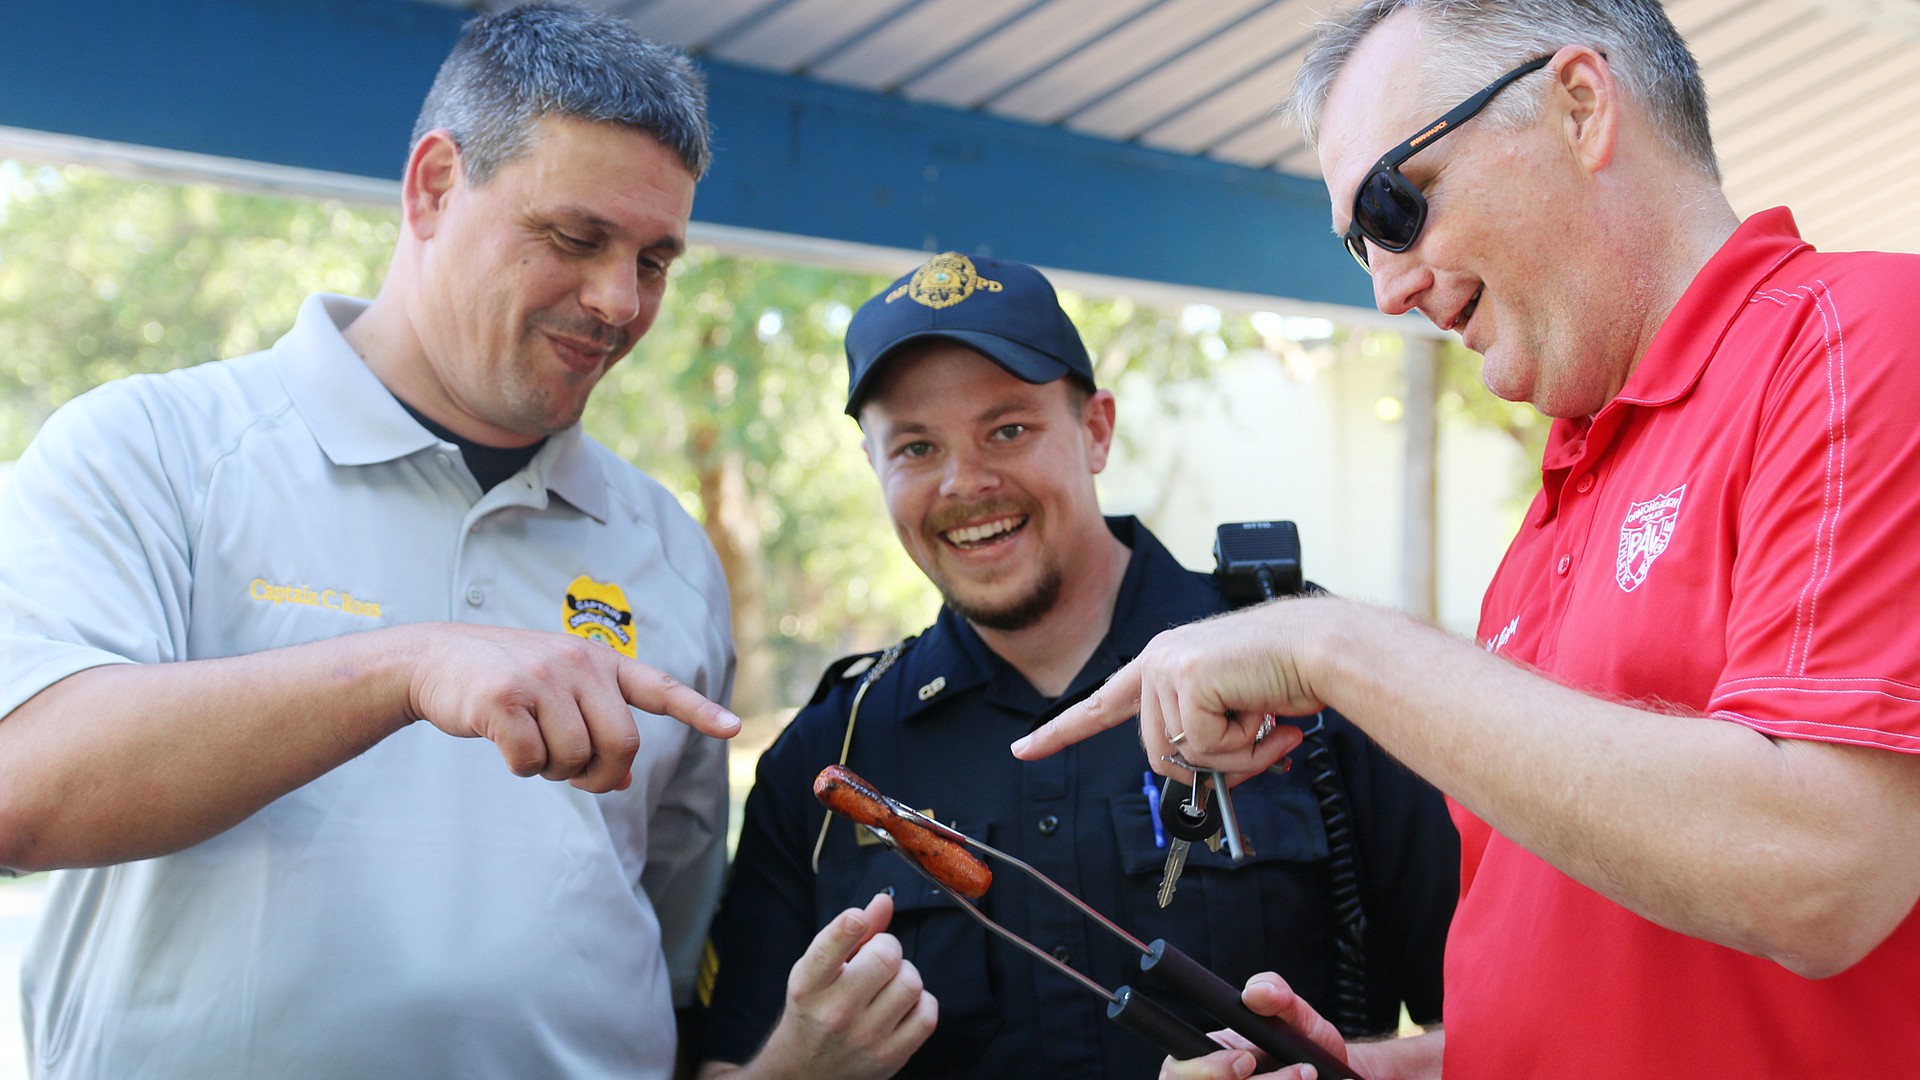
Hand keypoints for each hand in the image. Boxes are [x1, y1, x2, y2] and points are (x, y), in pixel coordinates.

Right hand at [406, 623, 738, 792]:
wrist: (435, 660)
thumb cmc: (506, 683)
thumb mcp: (558, 690)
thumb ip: (595, 724)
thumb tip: (622, 783)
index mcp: (599, 661)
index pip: (659, 687)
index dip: (697, 711)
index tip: (733, 728)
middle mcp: (578, 662)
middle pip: (621, 746)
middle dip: (600, 774)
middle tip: (570, 771)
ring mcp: (542, 677)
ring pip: (575, 758)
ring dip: (553, 770)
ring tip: (530, 742)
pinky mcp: (504, 698)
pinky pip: (531, 762)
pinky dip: (520, 767)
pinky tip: (503, 741)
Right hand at [751, 892, 936, 1079]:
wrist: (805, 1072)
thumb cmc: (815, 1010)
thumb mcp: (818, 971)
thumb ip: (850, 934)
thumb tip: (884, 901)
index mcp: (808, 986)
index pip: (828, 951)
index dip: (848, 927)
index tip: (857, 918)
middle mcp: (833, 1014)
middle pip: (886, 957)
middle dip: (888, 948)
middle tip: (878, 959)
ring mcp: (864, 1039)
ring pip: (911, 983)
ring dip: (906, 976)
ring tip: (888, 985)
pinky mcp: (889, 1057)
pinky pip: (927, 1013)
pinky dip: (921, 1003)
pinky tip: (901, 1007)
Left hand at [1012, 602, 1321, 773]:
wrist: (1324, 650)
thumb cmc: (1288, 679)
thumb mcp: (1237, 719)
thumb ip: (1207, 744)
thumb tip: (1202, 785)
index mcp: (1162, 665)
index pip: (1101, 703)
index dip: (1062, 731)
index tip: (1022, 749)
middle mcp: (1157, 660)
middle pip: (1157, 753)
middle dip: (1212, 766)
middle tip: (1261, 747)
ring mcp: (1167, 666)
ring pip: (1181, 755)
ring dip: (1235, 756)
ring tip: (1267, 724)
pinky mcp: (1185, 676)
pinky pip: (1206, 746)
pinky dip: (1244, 746)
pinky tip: (1265, 714)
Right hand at [1158, 973, 1352, 1079]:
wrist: (1333, 1079)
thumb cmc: (1308, 1049)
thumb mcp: (1298, 1017)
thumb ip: (1278, 996)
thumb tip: (1256, 992)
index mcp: (1203, 1057)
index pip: (1177, 1070)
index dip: (1204, 1070)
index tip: (1247, 1061)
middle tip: (1298, 1072)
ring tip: (1310, 1076)